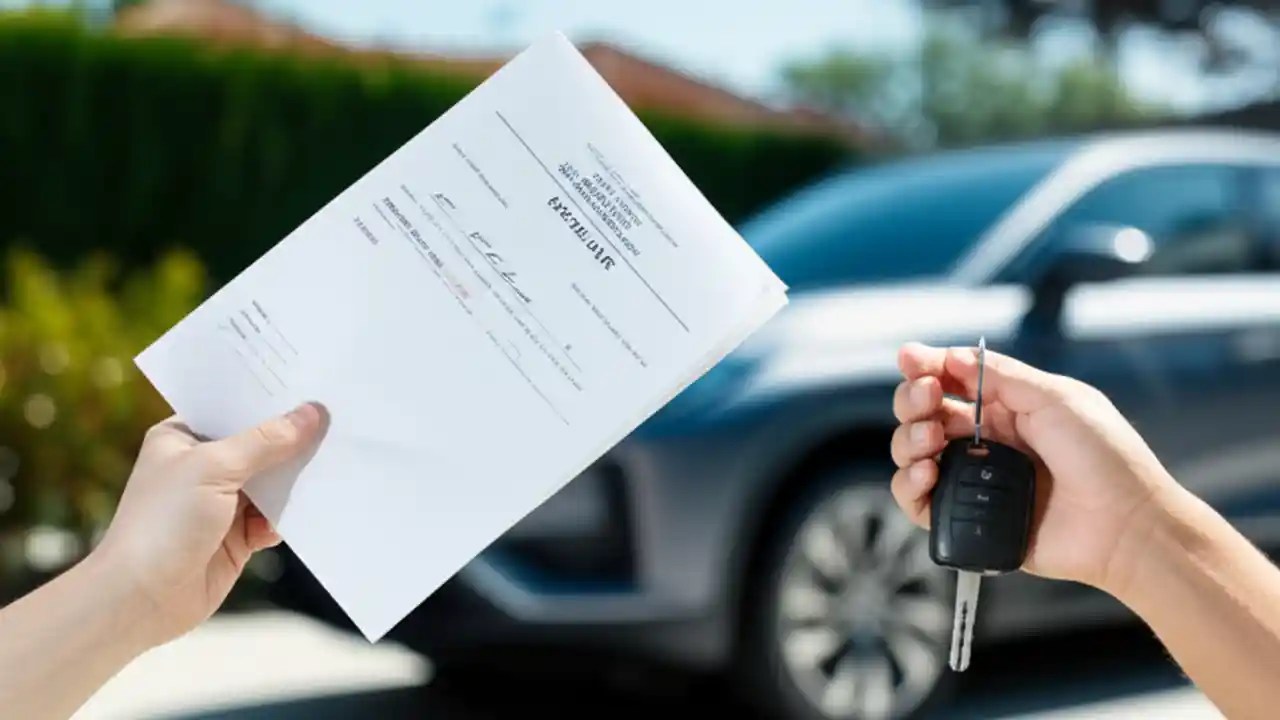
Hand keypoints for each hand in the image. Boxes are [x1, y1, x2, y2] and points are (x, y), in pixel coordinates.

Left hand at [92, 402, 323, 645]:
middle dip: (293, 442)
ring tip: (330, 470)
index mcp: (183, 437)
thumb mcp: (215, 468)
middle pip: (260, 445)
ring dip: (294, 482)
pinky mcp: (236, 537)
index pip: (235, 409)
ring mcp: (220, 503)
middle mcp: (201, 466)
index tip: (315, 388)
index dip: (272, 401)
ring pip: (272, 483)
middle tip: (337, 425)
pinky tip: (305, 514)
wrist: (140, 599)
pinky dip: (287, 518)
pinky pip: (274, 518)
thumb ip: (267, 441)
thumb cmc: (164, 523)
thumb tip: (312, 413)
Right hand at [888, 342, 1176, 593]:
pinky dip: (908, 485)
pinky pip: (919, 502)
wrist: (1125, 526)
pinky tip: (926, 474)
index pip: (952, 381)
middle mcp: (986, 442)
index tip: (911, 360)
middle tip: (925, 398)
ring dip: (907, 440)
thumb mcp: (1058, 399)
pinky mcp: (968, 519)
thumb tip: (954, 357)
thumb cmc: (1107, 459)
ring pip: (912, 453)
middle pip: (924, 414)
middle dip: (912, 400)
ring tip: (930, 441)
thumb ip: (1002, 376)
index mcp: (1008, 409)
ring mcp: (974, 481)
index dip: (926, 367)